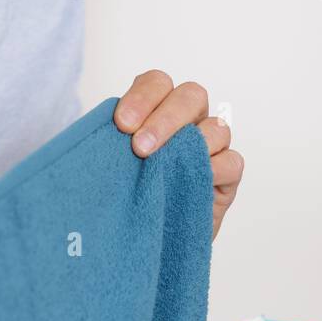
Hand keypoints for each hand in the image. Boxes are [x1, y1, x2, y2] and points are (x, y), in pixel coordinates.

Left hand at [113, 70, 243, 239]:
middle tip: (140, 147)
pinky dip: (214, 167)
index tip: (122, 124)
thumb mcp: (107, 165)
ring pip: (217, 126)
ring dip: (192, 141)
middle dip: (166, 117)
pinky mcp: (226, 177)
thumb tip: (89, 140)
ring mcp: (210, 147)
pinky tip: (190, 179)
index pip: (157, 83)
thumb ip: (107, 145)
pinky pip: (232, 162)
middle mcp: (186, 121)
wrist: (135, 237)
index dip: (142, 97)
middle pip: (191, 96)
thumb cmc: (120, 194)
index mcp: (156, 109)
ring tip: (164, 166)